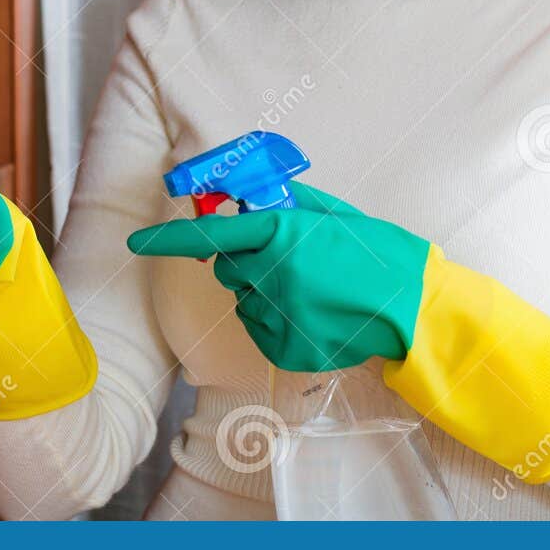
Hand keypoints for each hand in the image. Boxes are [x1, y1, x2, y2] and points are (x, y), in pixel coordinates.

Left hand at [126, 181, 430, 371]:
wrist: (413, 308)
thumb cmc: (375, 253)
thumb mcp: (330, 215)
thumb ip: (285, 206)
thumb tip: (248, 199)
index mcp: (282, 234)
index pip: (212, 233)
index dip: (169, 238)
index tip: (137, 242)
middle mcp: (273, 275)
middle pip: (228, 268)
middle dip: (245, 260)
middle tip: (286, 260)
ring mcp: (278, 316)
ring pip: (244, 300)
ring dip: (264, 292)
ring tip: (311, 291)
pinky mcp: (285, 350)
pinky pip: (261, 330)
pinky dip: (277, 322)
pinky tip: (313, 315)